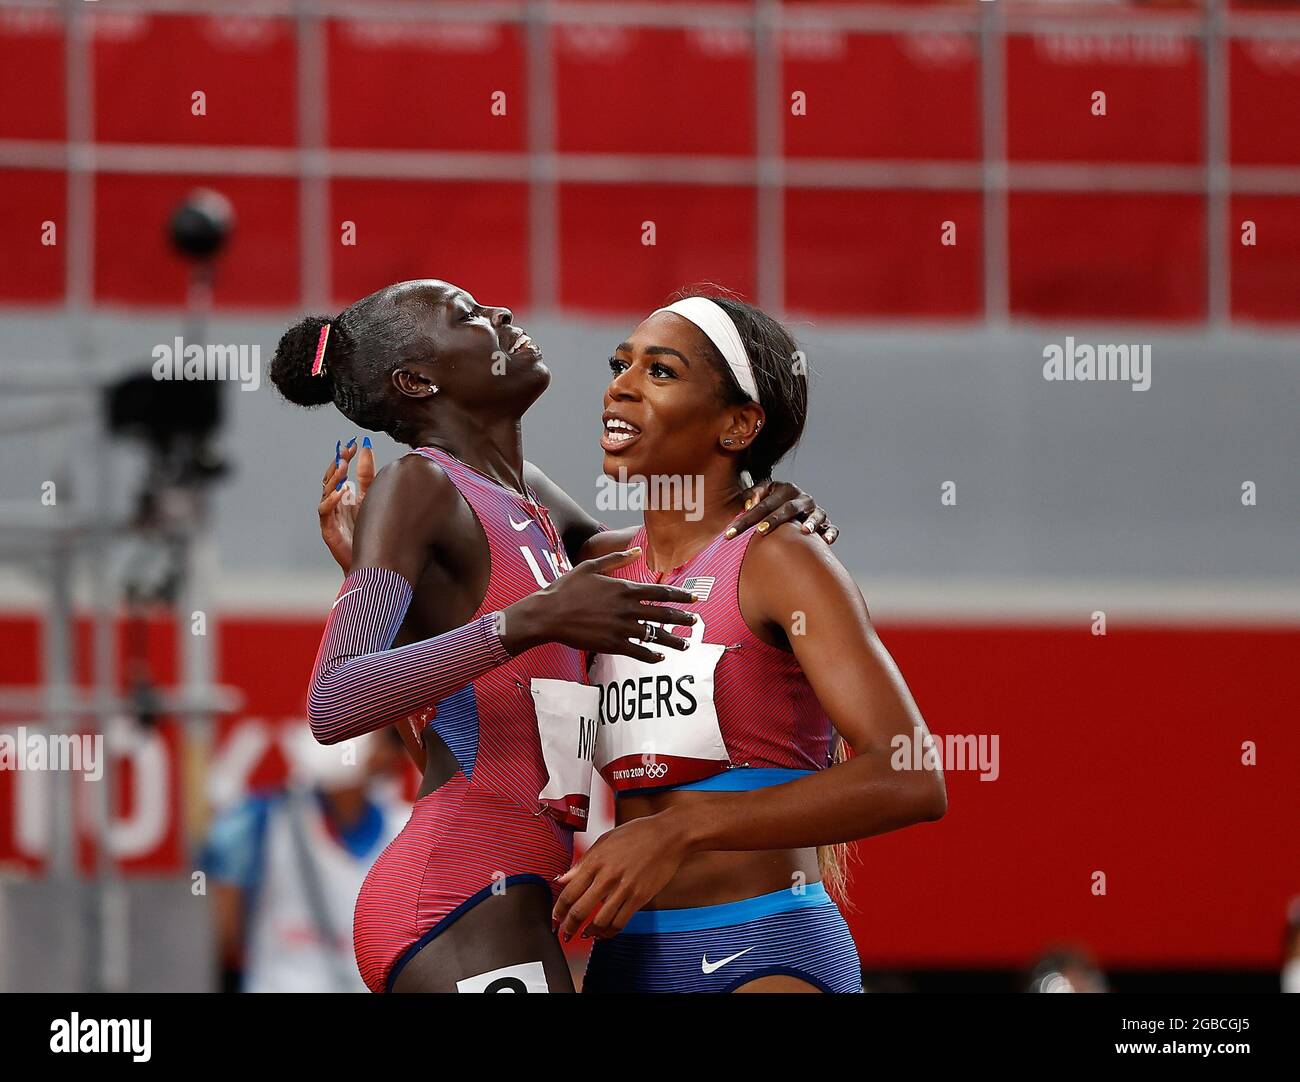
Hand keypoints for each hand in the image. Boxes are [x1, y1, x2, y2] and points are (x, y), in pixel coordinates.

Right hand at [318, 437, 376, 573]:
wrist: (374, 562)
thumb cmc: (372, 531)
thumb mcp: (372, 497)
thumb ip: (367, 475)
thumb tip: (366, 448)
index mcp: (345, 496)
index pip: (340, 472)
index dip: (344, 457)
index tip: (353, 444)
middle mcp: (336, 504)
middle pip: (330, 479)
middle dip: (337, 464)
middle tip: (345, 451)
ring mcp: (331, 517)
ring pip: (325, 493)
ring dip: (332, 478)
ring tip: (343, 466)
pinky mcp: (328, 530)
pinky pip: (325, 512)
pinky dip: (331, 500)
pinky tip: (341, 491)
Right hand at [501, 549, 699, 662]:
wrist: (548, 614)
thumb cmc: (566, 588)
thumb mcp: (590, 567)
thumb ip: (616, 559)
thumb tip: (637, 551)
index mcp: (624, 588)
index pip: (661, 592)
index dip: (680, 596)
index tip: (694, 599)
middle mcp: (627, 608)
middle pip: (663, 614)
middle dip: (683, 619)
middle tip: (696, 622)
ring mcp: (621, 628)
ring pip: (655, 636)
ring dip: (673, 641)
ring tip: (686, 645)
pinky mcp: (612, 644)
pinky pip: (638, 652)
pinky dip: (651, 656)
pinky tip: (660, 658)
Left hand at [551, 811, 689, 940]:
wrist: (669, 835)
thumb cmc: (638, 833)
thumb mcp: (605, 840)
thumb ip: (583, 862)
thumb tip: (563, 878)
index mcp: (595, 860)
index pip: (569, 892)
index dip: (558, 910)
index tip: (555, 918)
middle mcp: (607, 876)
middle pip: (580, 911)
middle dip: (569, 927)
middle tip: (565, 933)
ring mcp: (624, 888)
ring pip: (600, 921)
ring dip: (590, 932)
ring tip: (586, 934)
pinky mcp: (640, 897)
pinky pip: (621, 922)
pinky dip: (610, 931)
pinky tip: (606, 932)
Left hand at [726, 479, 837, 543]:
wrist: (797, 506)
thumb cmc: (774, 504)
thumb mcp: (762, 495)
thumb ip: (752, 496)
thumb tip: (748, 503)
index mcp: (784, 490)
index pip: (762, 504)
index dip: (746, 519)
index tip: (731, 532)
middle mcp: (801, 498)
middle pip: (787, 509)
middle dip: (773, 520)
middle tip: (759, 531)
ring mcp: (815, 511)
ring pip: (815, 515)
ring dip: (810, 523)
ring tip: (804, 530)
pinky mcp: (826, 523)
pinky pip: (831, 528)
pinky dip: (830, 533)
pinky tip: (825, 541)